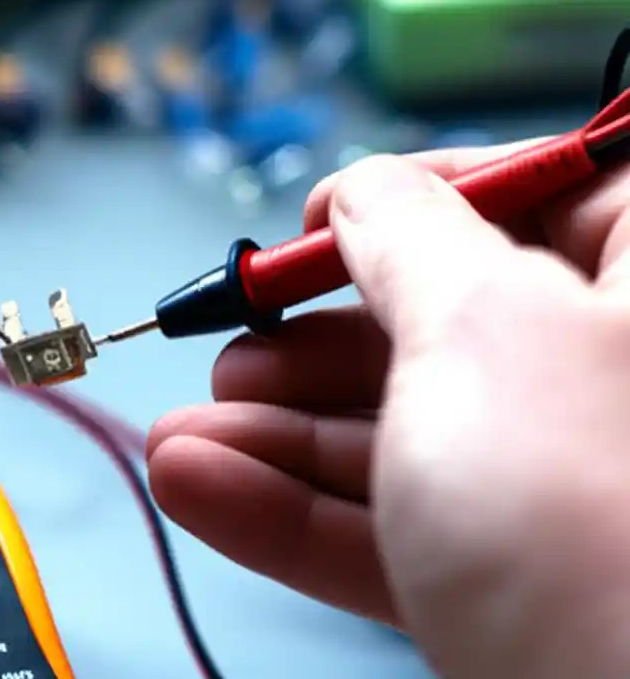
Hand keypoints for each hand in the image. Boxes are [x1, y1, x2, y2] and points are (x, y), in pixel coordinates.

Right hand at [147, 145, 629, 676]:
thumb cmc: (602, 528)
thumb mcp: (484, 328)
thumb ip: (409, 239)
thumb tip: (363, 195)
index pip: (539, 189)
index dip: (414, 196)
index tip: (321, 218)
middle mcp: (614, 381)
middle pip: (443, 326)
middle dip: (309, 341)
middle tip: (238, 345)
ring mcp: (564, 492)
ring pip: (400, 437)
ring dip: (271, 436)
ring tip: (184, 435)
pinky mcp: (510, 581)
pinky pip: (391, 526)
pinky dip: (289, 510)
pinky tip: (204, 488)